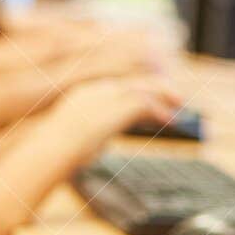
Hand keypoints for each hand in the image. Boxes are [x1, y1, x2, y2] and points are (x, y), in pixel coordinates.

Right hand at [49, 76, 183, 146]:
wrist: (54, 148)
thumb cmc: (57, 151)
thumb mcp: (73, 137)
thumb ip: (90, 134)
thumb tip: (98, 142)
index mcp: (85, 93)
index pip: (118, 86)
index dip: (137, 92)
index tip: (149, 100)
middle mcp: (98, 90)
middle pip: (134, 83)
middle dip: (156, 88)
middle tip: (173, 97)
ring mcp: (108, 96)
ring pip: (145, 89)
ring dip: (164, 96)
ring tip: (180, 104)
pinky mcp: (118, 107)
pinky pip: (147, 104)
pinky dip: (160, 111)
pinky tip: (170, 120)